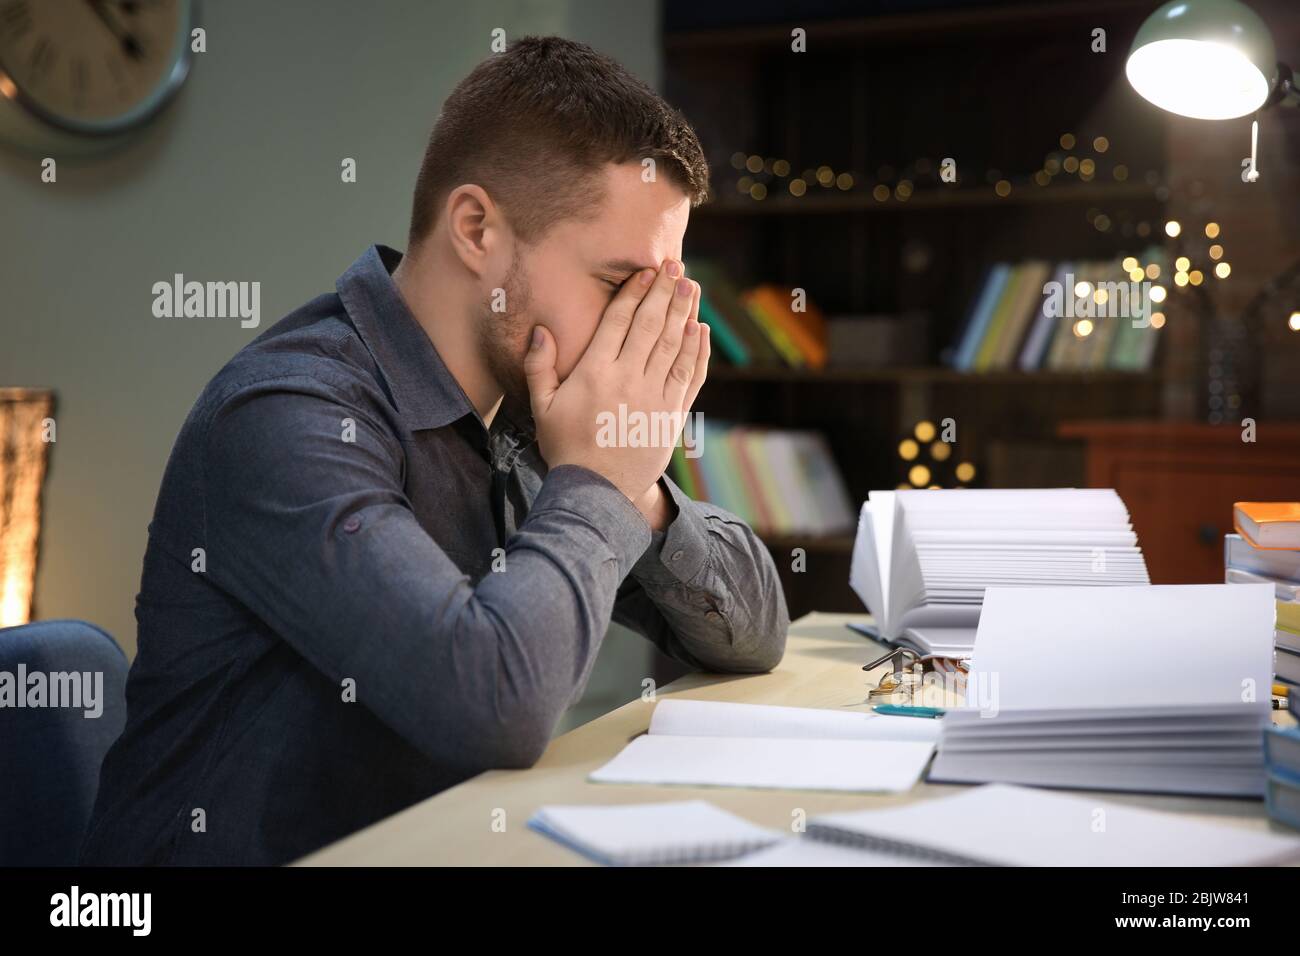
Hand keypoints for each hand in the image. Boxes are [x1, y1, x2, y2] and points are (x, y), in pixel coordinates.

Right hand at [524, 259, 710, 503]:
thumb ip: (539, 366)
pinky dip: (697, 351)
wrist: (596, 491)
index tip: (647, 271)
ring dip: (684, 312)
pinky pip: (688, 375)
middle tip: (677, 266)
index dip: (635, 293)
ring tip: (691, 287)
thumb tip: (541, 330)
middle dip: (665, 292)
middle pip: (651, 326)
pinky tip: (700, 329)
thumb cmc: (564, 446)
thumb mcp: (541, 406)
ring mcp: (654, 397)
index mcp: (595, 373)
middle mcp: (628, 379)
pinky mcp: (671, 415)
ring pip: (674, 345)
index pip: (619, 322)